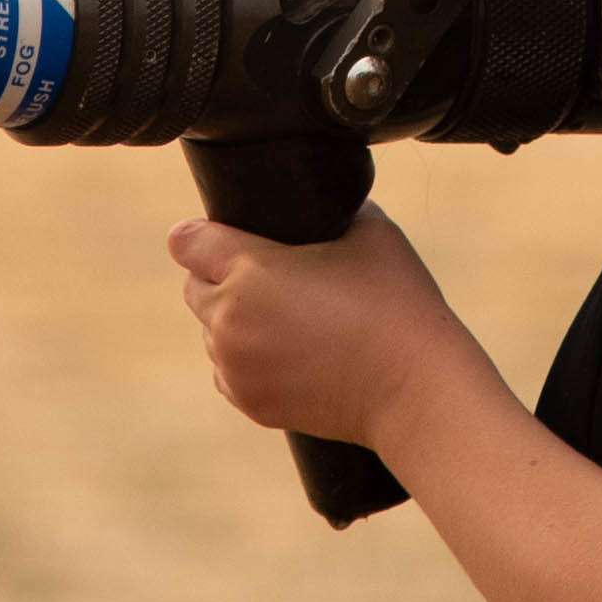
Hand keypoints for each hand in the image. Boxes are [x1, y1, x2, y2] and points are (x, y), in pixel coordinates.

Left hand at [171, 205, 485, 446]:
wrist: (413, 386)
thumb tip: (318, 198)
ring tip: (287, 317)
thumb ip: (329, 209)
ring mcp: (236, 367)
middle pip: (194, 287)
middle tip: (270, 275)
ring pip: (211, 331)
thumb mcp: (368, 229)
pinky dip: (245, 359)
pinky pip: (226, 371)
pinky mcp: (251, 402)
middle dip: (220, 276)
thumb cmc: (395, 302)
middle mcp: (230, 321)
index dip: (202, 233)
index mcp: (249, 271)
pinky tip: (287, 351)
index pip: (188, 242)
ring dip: (233, 320)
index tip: (221, 234)